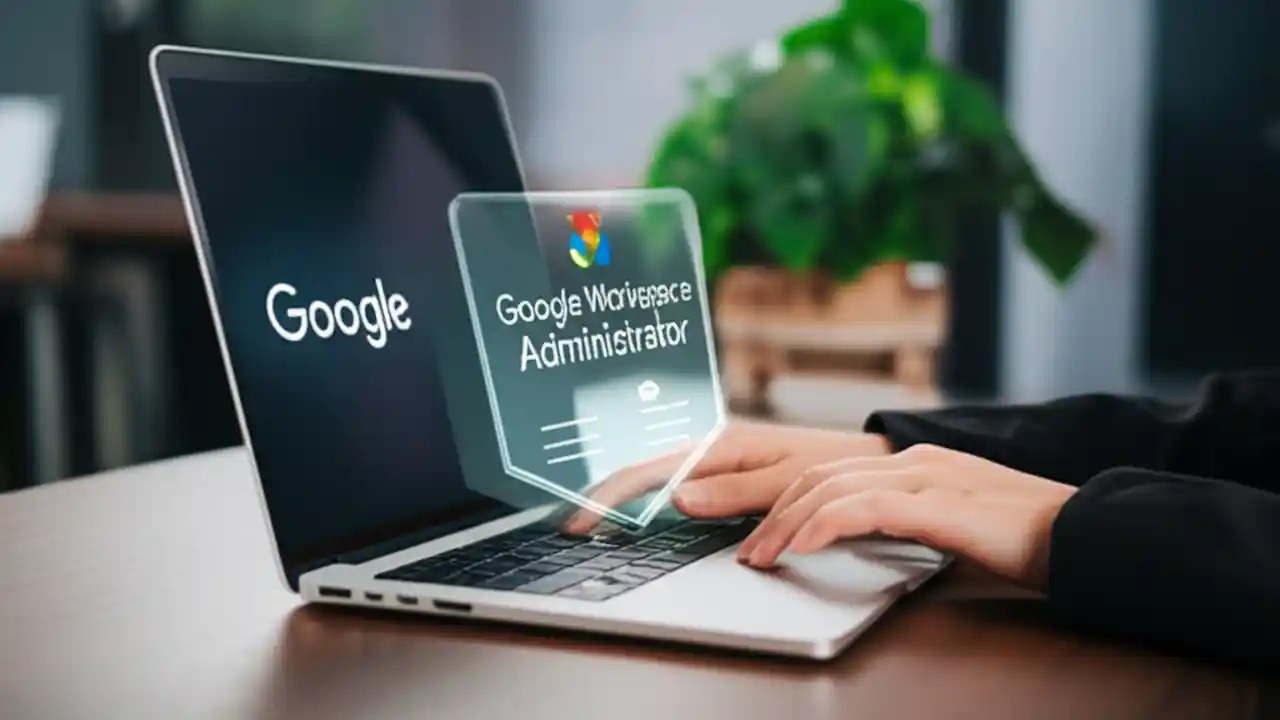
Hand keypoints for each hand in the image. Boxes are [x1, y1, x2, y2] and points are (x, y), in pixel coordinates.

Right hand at [562, 421, 890, 533]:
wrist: (866, 460)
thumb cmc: (834, 467)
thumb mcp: (787, 482)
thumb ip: (732, 491)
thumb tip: (677, 496)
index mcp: (722, 445)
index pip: (649, 471)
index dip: (611, 496)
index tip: (582, 521)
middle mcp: (711, 448)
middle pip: (641, 470)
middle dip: (602, 494)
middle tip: (571, 526)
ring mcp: (713, 460)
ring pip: (653, 476)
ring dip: (619, 494)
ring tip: (585, 517)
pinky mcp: (720, 472)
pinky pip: (672, 482)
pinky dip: (644, 496)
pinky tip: (627, 510)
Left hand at [737, 444, 1075, 589]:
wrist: (1085, 532)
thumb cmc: (1024, 536)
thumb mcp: (954, 521)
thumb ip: (909, 518)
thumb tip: (856, 536)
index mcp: (917, 460)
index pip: (832, 470)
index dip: (786, 497)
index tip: (757, 527)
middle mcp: (915, 458)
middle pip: (819, 476)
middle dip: (770, 511)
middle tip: (744, 547)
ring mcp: (927, 475)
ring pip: (832, 487)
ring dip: (785, 524)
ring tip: (759, 556)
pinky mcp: (938, 501)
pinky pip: (865, 507)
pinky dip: (824, 525)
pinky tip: (801, 546)